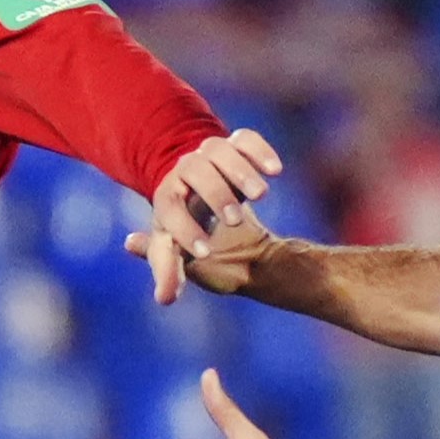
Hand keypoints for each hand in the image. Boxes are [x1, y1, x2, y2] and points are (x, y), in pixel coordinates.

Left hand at [142, 128, 285, 304]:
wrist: (207, 199)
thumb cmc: (189, 232)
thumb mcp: (176, 253)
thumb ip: (170, 272)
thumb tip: (164, 298)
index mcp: (167, 199)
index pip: (168, 208)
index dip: (184, 229)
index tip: (205, 252)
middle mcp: (185, 172)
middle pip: (194, 169)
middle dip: (215, 193)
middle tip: (234, 220)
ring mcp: (210, 157)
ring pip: (220, 151)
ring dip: (240, 171)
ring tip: (262, 195)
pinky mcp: (236, 148)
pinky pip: (245, 140)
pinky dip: (260, 151)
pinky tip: (276, 171)